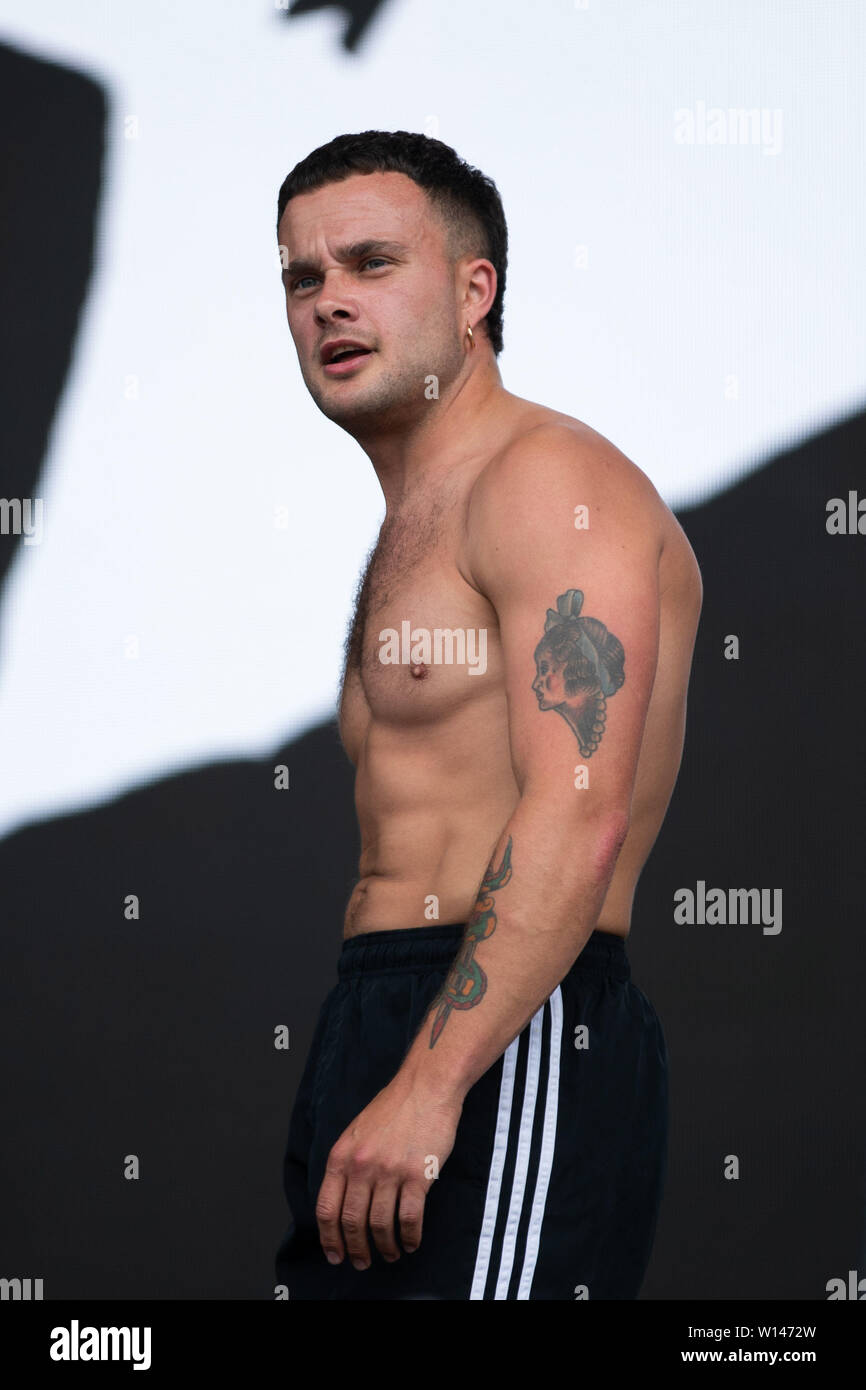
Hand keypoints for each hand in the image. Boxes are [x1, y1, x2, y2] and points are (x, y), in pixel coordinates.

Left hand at [315, 1071, 462, 1269]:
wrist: (426, 1087)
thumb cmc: (394, 1108)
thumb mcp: (356, 1132)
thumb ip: (347, 1164)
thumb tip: (341, 1201)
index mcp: (341, 1155)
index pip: (327, 1208)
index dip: (329, 1238)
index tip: (335, 1254)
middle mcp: (361, 1166)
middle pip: (351, 1222)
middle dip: (356, 1249)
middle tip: (362, 1262)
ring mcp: (389, 1172)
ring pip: (380, 1225)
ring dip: (385, 1247)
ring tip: (390, 1254)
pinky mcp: (417, 1176)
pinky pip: (409, 1219)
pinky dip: (409, 1237)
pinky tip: (411, 1242)